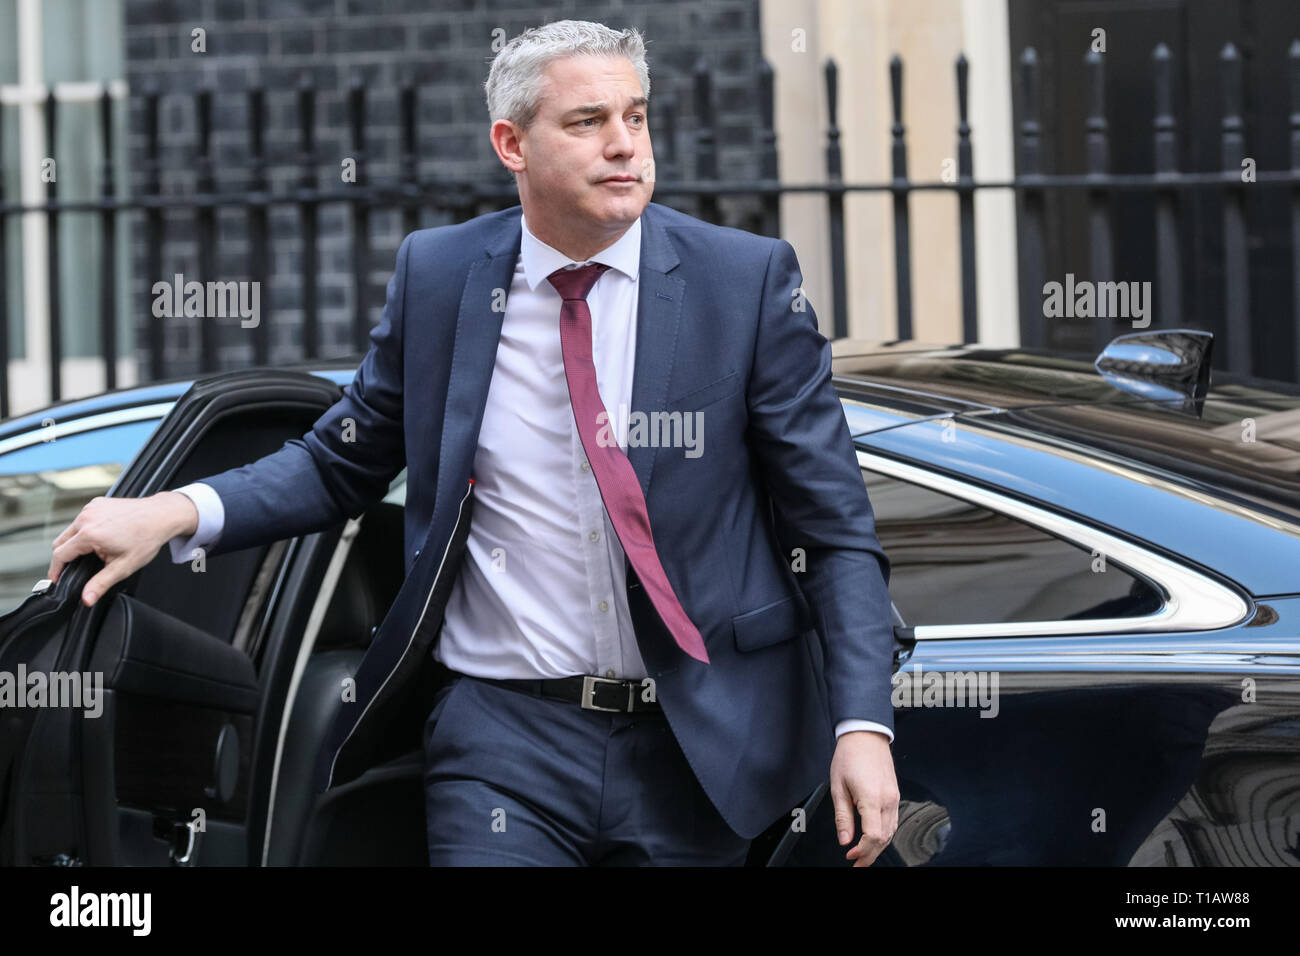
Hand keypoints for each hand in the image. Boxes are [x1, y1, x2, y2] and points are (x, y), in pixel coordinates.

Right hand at [47, 492, 198, 606]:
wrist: (162, 515)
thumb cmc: (147, 538)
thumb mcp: (124, 566)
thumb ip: (101, 583)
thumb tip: (87, 599)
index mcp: (89, 534)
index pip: (59, 554)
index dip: (55, 570)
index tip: (56, 579)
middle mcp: (86, 518)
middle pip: (61, 542)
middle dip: (64, 557)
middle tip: (74, 570)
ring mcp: (91, 508)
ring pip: (70, 530)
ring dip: (75, 543)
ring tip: (92, 553)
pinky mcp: (96, 503)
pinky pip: (82, 520)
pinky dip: (84, 530)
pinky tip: (100, 538)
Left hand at [829, 730, 898, 865]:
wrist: (865, 736)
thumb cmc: (850, 756)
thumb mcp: (838, 787)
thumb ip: (842, 816)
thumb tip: (844, 839)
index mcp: (872, 797)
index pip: (873, 836)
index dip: (862, 851)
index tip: (850, 855)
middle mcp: (888, 799)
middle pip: (884, 838)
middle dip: (870, 855)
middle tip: (857, 863)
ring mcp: (894, 797)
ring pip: (891, 831)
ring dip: (879, 847)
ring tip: (864, 855)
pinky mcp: (895, 794)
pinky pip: (893, 820)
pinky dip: (885, 834)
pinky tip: (874, 838)